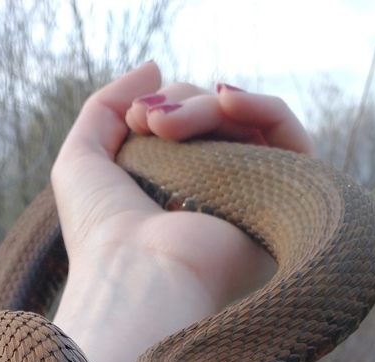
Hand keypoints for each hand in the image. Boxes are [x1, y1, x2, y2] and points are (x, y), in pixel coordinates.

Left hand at [51, 63, 312, 361]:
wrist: (135, 282)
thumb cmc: (100, 237)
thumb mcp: (81, 161)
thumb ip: (106, 106)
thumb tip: (156, 68)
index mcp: (175, 203)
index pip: (188, 134)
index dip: (164, 110)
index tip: (132, 119)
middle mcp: (218, 207)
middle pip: (218, 126)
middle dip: (179, 107)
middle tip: (145, 122)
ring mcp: (252, 208)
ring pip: (247, 129)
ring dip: (203, 109)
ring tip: (166, 125)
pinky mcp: (285, 212)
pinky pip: (293, 142)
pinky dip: (264, 109)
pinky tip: (226, 99)